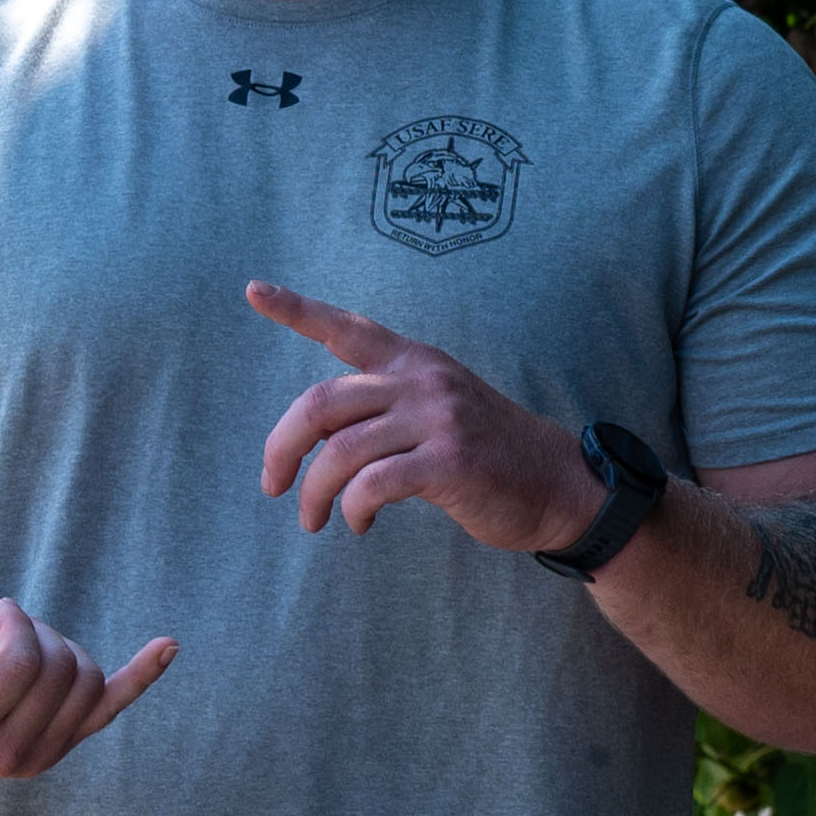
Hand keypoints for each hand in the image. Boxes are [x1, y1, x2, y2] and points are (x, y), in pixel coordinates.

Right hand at [0, 601, 174, 780]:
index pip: (22, 665)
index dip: (16, 625)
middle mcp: (10, 755)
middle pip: (60, 668)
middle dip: (39, 632)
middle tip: (8, 627)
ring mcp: (41, 756)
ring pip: (87, 681)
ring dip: (64, 646)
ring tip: (26, 646)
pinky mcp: (60, 746)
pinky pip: (109, 708)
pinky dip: (141, 675)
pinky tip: (168, 647)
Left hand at [250, 282, 605, 551]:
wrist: (562, 486)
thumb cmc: (491, 455)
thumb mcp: (441, 409)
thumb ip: (388, 405)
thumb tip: (322, 433)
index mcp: (415, 362)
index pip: (347, 327)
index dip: (296, 310)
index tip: (253, 290)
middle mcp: (422, 381)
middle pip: (320, 404)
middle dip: (281, 447)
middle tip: (271, 485)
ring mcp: (437, 419)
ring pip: (339, 452)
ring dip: (313, 493)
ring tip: (313, 520)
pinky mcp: (449, 462)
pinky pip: (372, 485)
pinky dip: (352, 510)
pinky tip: (358, 525)